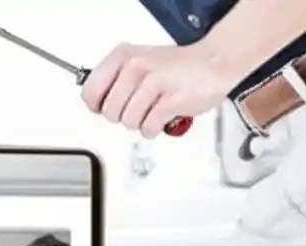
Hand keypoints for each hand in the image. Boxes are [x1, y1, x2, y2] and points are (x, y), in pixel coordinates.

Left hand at [80, 43, 235, 138]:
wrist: (215, 61)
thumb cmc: (176, 67)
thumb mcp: (138, 63)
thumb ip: (114, 81)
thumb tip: (95, 105)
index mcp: (123, 56)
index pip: (90, 92)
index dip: (98, 107)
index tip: (107, 108)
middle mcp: (136, 67)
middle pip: (109, 112)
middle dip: (123, 116)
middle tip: (139, 108)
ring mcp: (154, 82)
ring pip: (128, 122)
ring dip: (141, 123)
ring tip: (153, 111)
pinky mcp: (172, 99)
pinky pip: (148, 127)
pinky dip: (153, 129)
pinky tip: (162, 119)